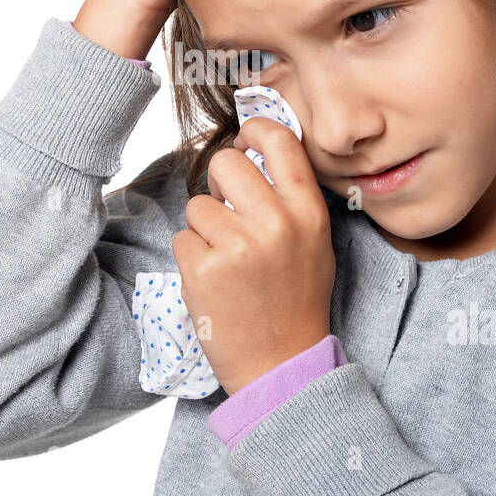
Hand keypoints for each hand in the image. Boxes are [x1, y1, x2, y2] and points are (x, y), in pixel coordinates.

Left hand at [171, 117, 335, 395]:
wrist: (280, 364)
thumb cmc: (295, 299)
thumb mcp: (314, 242)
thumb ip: (289, 197)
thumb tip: (251, 149)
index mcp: (307, 212)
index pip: (278, 140)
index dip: (253, 131)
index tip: (242, 140)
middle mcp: (276, 223)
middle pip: (224, 163)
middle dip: (216, 182)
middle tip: (225, 209)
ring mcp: (238, 246)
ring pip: (197, 206)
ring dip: (203, 229)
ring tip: (227, 261)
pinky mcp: (204, 268)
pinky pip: (182, 238)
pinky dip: (192, 258)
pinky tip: (214, 282)